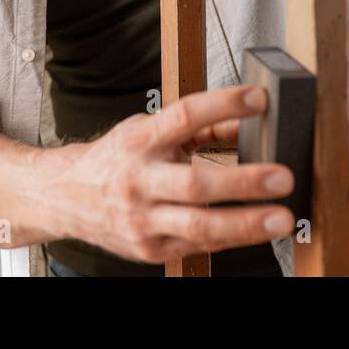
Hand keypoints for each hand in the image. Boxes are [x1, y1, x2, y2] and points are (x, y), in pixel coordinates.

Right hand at [45, 85, 295, 263]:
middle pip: (195, 182)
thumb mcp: (148, 132)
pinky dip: (231, 238)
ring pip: (198, 224)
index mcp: (140, 140)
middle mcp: (139, 180)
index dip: (223, 104)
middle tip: (283, 177)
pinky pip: (198, 244)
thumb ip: (199, 129)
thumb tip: (245, 121)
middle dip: (243, 181)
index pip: (184, 116)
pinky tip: (257, 231)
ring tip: (281, 218)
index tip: (259, 99)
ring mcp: (142, 219)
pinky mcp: (149, 249)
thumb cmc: (114, 159)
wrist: (65, 197)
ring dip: (245, 223)